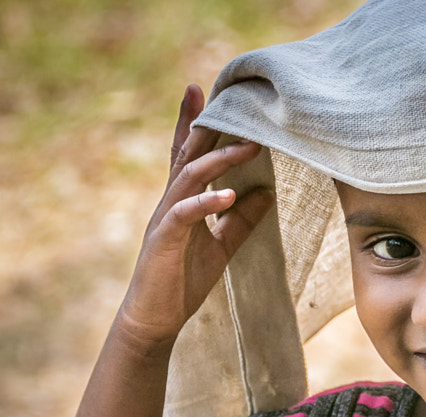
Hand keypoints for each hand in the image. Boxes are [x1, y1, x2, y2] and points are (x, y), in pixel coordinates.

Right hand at [117, 84, 273, 351]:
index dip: (192, 122)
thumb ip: (242, 220)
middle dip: (207, 127)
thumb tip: (269, 193)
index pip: (187, 154)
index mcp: (183, 200)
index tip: (201, 89)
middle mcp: (171, 202)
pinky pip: (184, 214)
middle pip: (187, 155)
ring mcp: (165, 219)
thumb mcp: (222, 246)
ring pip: (188, 178)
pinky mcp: (164, 241)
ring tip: (249, 148)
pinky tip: (229, 196)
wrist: (156, 318)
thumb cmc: (184, 280)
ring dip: (219, 161)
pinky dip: (207, 203)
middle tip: (232, 104)